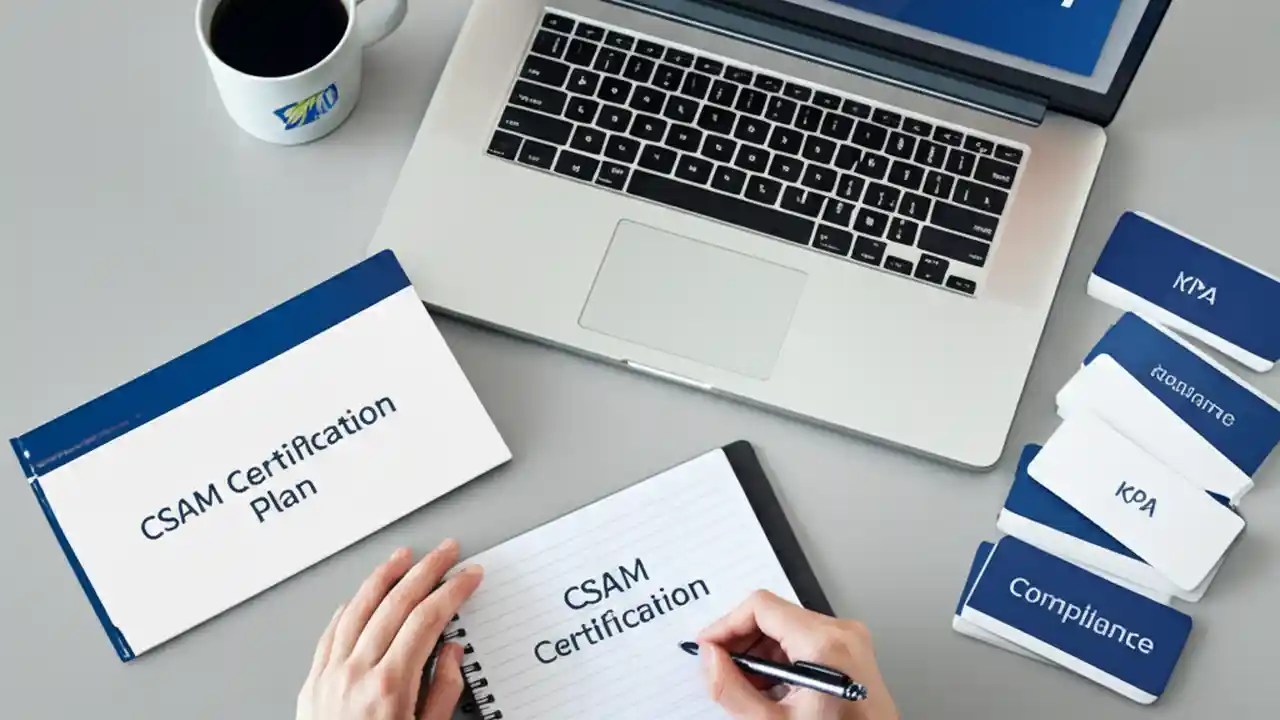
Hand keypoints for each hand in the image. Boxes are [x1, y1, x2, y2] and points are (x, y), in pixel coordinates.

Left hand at [297, 539, 483, 719]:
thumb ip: (443, 692)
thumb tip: (451, 653)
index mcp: (390, 686)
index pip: (427, 619)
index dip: (452, 591)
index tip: (468, 577)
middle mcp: (357, 673)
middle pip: (395, 603)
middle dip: (426, 571)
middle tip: (446, 553)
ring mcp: (331, 675)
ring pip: (358, 608)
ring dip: (384, 576)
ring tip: (403, 557)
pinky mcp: (313, 683)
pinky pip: (331, 632)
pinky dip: (349, 607)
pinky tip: (360, 596)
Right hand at [697, 590, 898, 719]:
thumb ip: (732, 690)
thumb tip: (710, 657)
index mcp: (824, 645)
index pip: (760, 607)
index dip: (725, 625)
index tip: (708, 646)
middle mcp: (842, 632)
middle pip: (772, 615)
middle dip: (741, 643)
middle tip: (723, 671)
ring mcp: (850, 639)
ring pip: (786, 627)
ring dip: (759, 653)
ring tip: (748, 688)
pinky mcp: (851, 649)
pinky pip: (803, 639)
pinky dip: (780, 659)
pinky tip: (772, 687)